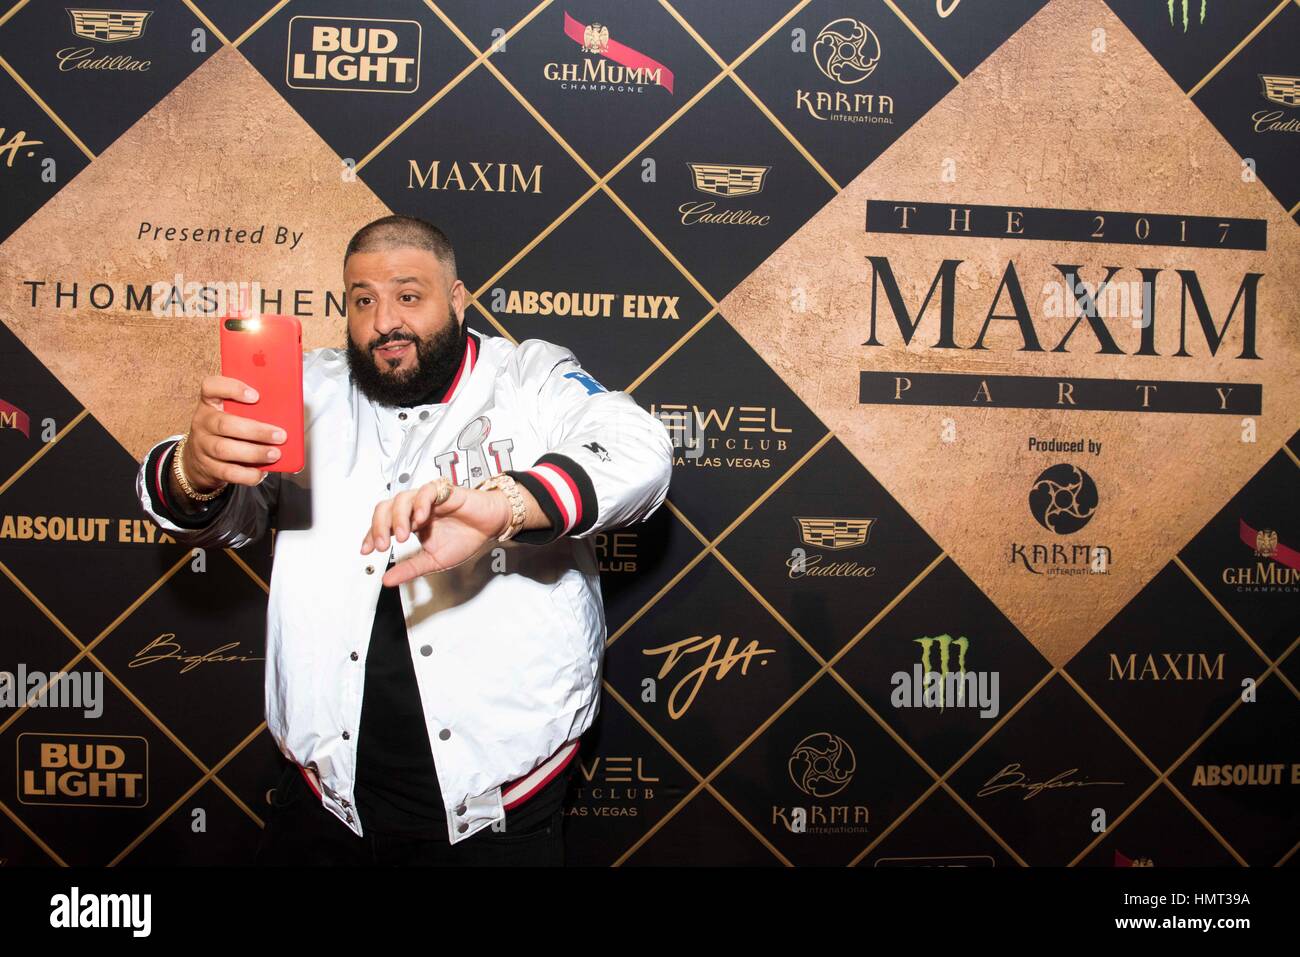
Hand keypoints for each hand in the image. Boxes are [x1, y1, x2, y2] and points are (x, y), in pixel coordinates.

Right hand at [176, 375, 285, 493]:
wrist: (198, 458)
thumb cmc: (224, 430)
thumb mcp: (231, 413)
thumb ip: (251, 410)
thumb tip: (285, 414)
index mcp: (210, 403)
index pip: (211, 387)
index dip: (232, 389)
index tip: (256, 396)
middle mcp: (204, 422)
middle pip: (224, 424)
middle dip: (256, 431)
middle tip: (280, 435)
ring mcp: (203, 446)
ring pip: (225, 450)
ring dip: (254, 453)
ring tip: (275, 454)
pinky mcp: (208, 467)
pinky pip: (228, 472)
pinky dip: (247, 474)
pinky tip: (261, 472)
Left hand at [360, 479, 512, 586]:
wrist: (490, 527)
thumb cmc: (465, 538)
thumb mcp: (433, 561)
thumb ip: (410, 569)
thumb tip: (387, 580)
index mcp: (410, 523)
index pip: (382, 524)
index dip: (371, 535)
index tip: (366, 551)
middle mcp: (415, 508)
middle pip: (386, 507)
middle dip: (379, 526)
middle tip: (381, 545)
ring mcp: (427, 499)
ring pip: (402, 499)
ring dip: (398, 518)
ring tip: (403, 536)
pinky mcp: (443, 492)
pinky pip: (426, 491)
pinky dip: (420, 503)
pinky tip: (420, 518)